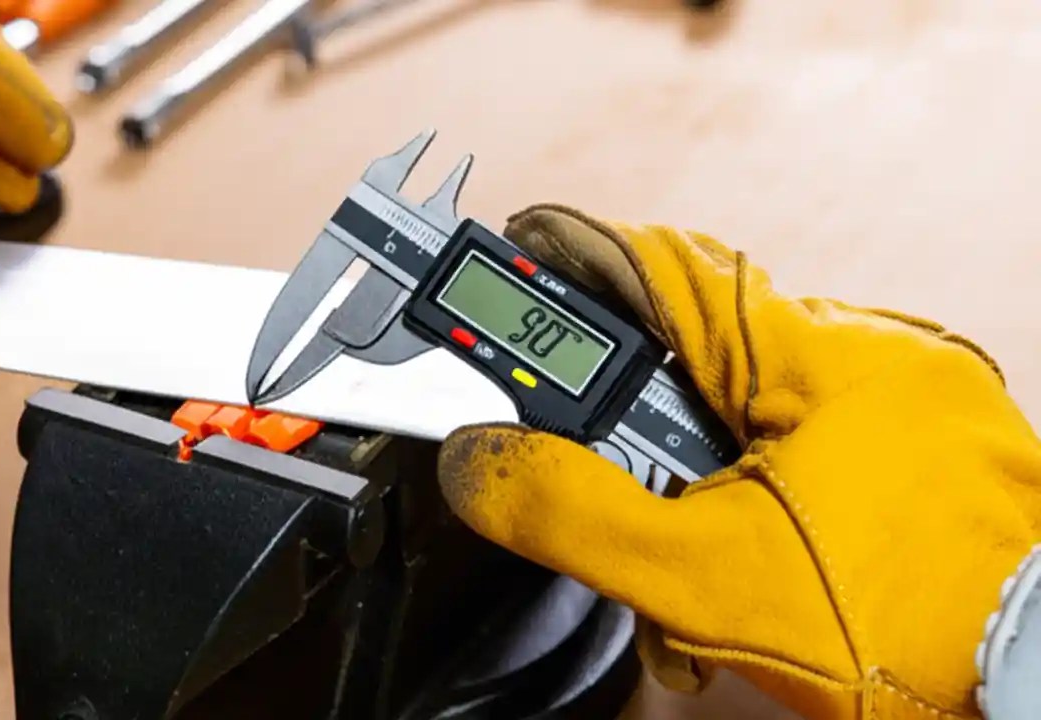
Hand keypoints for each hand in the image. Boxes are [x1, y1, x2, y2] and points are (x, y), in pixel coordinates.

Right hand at [436, 205, 1040, 718]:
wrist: (1038, 677)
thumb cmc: (904, 624)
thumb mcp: (703, 577)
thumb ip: (574, 509)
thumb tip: (481, 460)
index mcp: (809, 354)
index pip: (664, 268)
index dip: (578, 257)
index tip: (519, 250)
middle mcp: (866, 350)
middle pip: (702, 339)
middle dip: (638, 404)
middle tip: (592, 452)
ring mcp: (906, 391)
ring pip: (758, 391)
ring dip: (703, 454)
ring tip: (687, 536)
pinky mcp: (927, 435)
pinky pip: (817, 423)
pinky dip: (765, 469)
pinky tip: (753, 538)